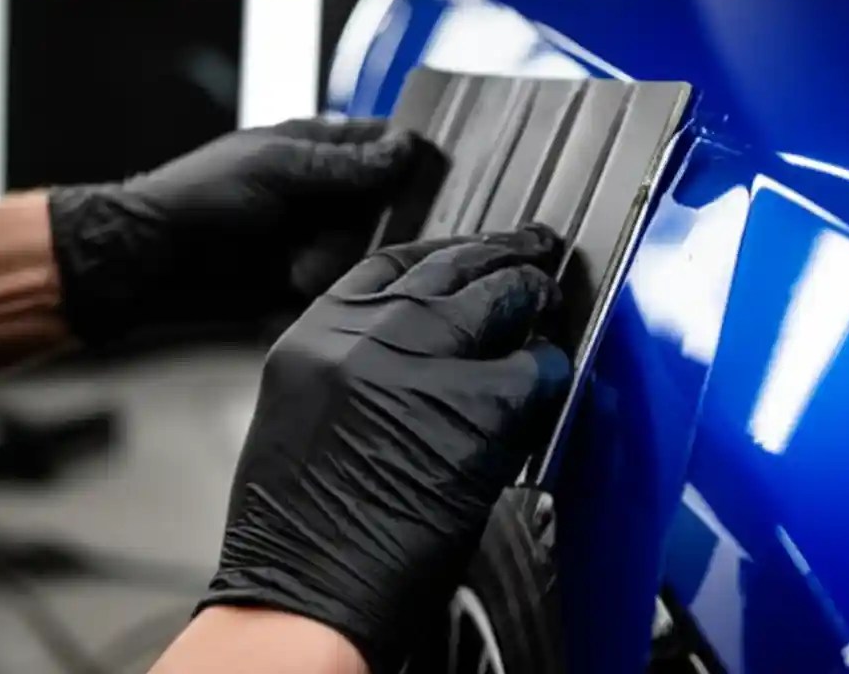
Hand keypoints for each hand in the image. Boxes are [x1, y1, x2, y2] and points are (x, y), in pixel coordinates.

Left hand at [48, 118, 428, 343]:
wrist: (150, 264)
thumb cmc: (202, 198)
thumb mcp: (275, 168)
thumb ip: (343, 164)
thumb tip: (408, 148)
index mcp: (318, 149)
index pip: (386, 142)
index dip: (414, 157)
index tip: (435, 180)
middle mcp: (328, 192)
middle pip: (389, 204)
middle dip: (372, 225)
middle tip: (333, 237)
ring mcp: (320, 238)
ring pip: (370, 250)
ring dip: (335, 260)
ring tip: (295, 270)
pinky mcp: (310, 282)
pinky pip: (345, 285)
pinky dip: (329, 289)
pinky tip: (298, 288)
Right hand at [198, 224, 571, 672]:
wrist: (301, 597)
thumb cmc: (298, 530)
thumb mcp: (304, 412)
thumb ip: (355, 361)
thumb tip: (416, 342)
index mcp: (316, 334)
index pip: (391, 262)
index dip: (445, 252)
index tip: (471, 251)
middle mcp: (364, 336)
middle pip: (450, 267)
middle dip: (499, 257)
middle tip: (531, 253)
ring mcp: (419, 365)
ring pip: (495, 298)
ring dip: (530, 297)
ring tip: (547, 300)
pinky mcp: (473, 409)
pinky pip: (533, 367)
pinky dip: (549, 369)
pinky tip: (551, 375)